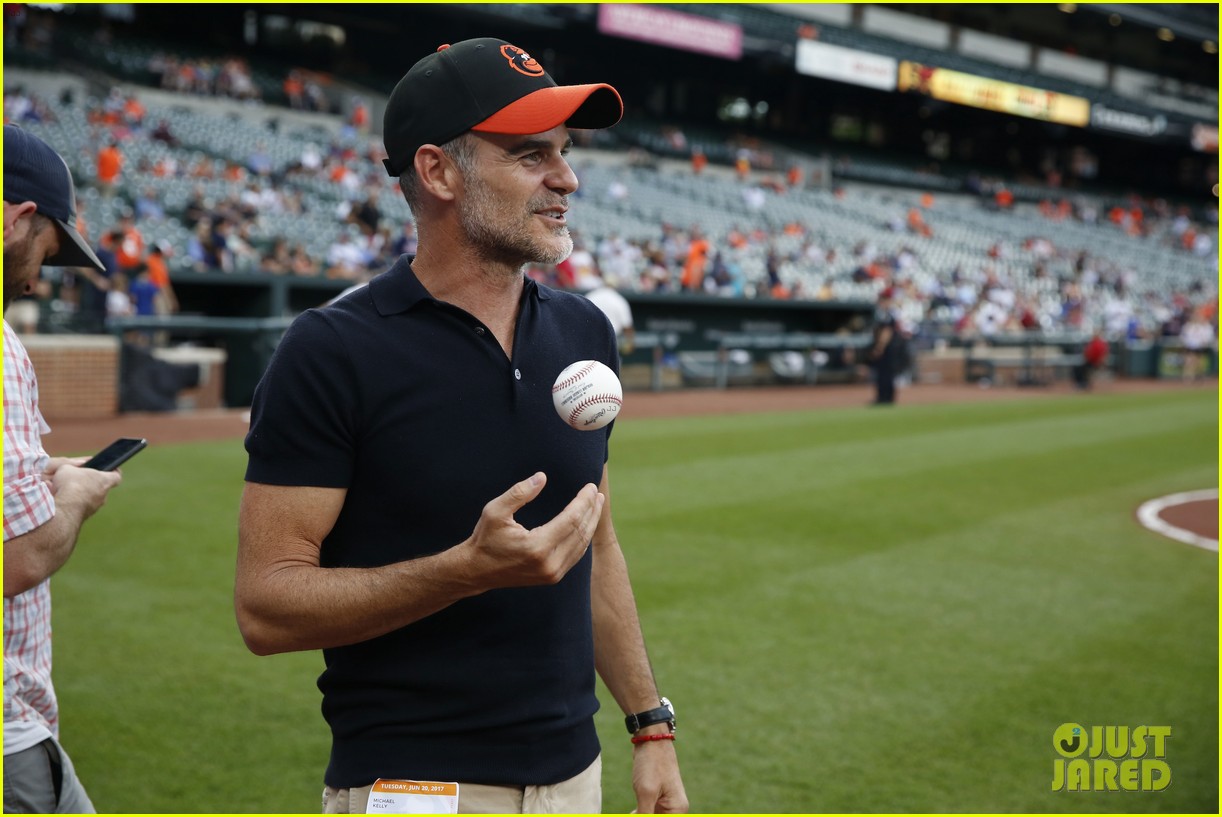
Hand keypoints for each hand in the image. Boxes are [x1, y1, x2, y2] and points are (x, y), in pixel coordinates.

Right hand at [44, 461, 121, 519]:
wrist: (66, 508)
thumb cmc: (70, 484)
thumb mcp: (67, 468)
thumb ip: (72, 468)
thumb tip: (71, 470)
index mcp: (105, 481)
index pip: (116, 476)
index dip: (113, 472)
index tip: (110, 469)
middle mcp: (103, 495)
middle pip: (102, 488)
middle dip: (92, 484)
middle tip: (80, 480)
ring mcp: (95, 508)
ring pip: (92, 500)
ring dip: (82, 496)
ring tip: (68, 492)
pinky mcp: (85, 516)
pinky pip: (82, 508)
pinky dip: (75, 505)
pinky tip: (64, 502)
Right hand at [461, 472, 603, 589]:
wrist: (476, 571)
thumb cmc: (485, 538)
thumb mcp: (495, 511)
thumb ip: (519, 493)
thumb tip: (542, 477)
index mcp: (537, 547)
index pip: (571, 520)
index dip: (583, 501)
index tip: (590, 486)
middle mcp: (549, 564)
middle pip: (581, 532)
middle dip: (591, 510)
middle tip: (597, 493)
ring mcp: (552, 574)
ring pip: (581, 545)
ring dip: (591, 523)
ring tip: (596, 504)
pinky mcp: (552, 577)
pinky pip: (575, 555)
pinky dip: (583, 537)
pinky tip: (586, 523)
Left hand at [632, 739, 687, 812]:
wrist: (651, 740)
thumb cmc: (652, 764)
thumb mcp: (646, 793)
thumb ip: (644, 815)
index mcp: (677, 809)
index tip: (636, 813)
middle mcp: (675, 808)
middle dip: (643, 816)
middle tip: (632, 811)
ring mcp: (666, 803)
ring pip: (652, 816)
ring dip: (641, 814)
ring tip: (631, 810)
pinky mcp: (656, 797)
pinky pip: (648, 812)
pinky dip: (639, 813)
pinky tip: (631, 811)